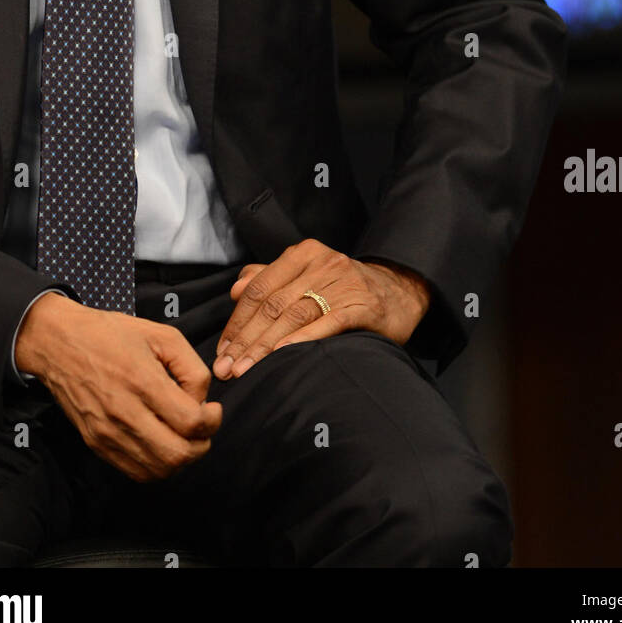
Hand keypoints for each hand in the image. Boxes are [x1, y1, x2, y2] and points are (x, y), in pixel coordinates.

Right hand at [15, 292, 221, 481]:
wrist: (59, 344)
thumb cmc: (111, 334)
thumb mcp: (161, 335)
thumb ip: (192, 368)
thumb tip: (201, 400)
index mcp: (143, 381)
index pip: (191, 422)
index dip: (212, 420)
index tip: (212, 409)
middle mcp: (124, 413)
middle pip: (178, 455)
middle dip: (201, 444)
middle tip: (202, 426)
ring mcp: (108, 434)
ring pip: (158, 470)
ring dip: (181, 458)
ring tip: (183, 436)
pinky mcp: (96, 444)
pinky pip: (135, 472)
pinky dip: (157, 466)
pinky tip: (161, 443)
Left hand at [212, 239, 431, 379]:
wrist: (399, 292)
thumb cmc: (344, 288)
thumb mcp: (307, 275)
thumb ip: (270, 278)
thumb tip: (236, 289)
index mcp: (303, 253)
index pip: (260, 287)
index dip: (237, 321)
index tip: (222, 350)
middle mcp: (322, 263)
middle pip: (273, 304)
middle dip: (245, 339)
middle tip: (226, 368)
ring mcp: (344, 283)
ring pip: (294, 314)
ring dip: (265, 345)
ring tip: (245, 369)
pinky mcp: (362, 305)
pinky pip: (326, 322)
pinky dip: (301, 339)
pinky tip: (282, 355)